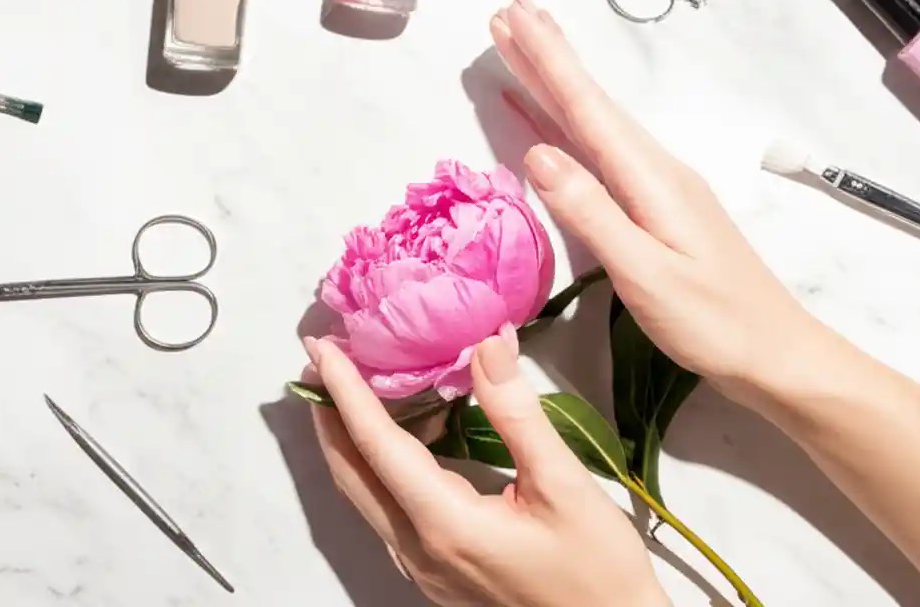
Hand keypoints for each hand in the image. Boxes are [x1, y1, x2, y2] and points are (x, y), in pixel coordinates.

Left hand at [306, 334, 667, 606]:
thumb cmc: (597, 569)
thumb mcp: (564, 484)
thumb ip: (517, 414)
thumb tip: (485, 345)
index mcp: (445, 524)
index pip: (377, 446)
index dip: (346, 392)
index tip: (324, 348)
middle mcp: (419, 551)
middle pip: (353, 474)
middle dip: (330, 413)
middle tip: (322, 360)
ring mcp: (422, 568)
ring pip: (365, 496)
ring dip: (348, 441)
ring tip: (347, 389)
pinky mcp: (435, 574)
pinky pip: (387, 512)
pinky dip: (376, 468)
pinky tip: (398, 440)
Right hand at [491, 0, 827, 401]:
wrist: (773, 351)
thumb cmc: (711, 321)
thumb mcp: (646, 274)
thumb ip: (592, 214)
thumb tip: (537, 155)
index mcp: (651, 179)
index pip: (588, 109)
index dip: (548, 63)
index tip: (512, 19)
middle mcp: (654, 170)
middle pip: (590, 103)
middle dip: (547, 57)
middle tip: (505, 12)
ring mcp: (656, 187)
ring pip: (593, 123)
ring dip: (555, 85)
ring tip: (521, 49)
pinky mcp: (655, 208)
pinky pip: (599, 152)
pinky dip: (568, 130)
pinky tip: (548, 131)